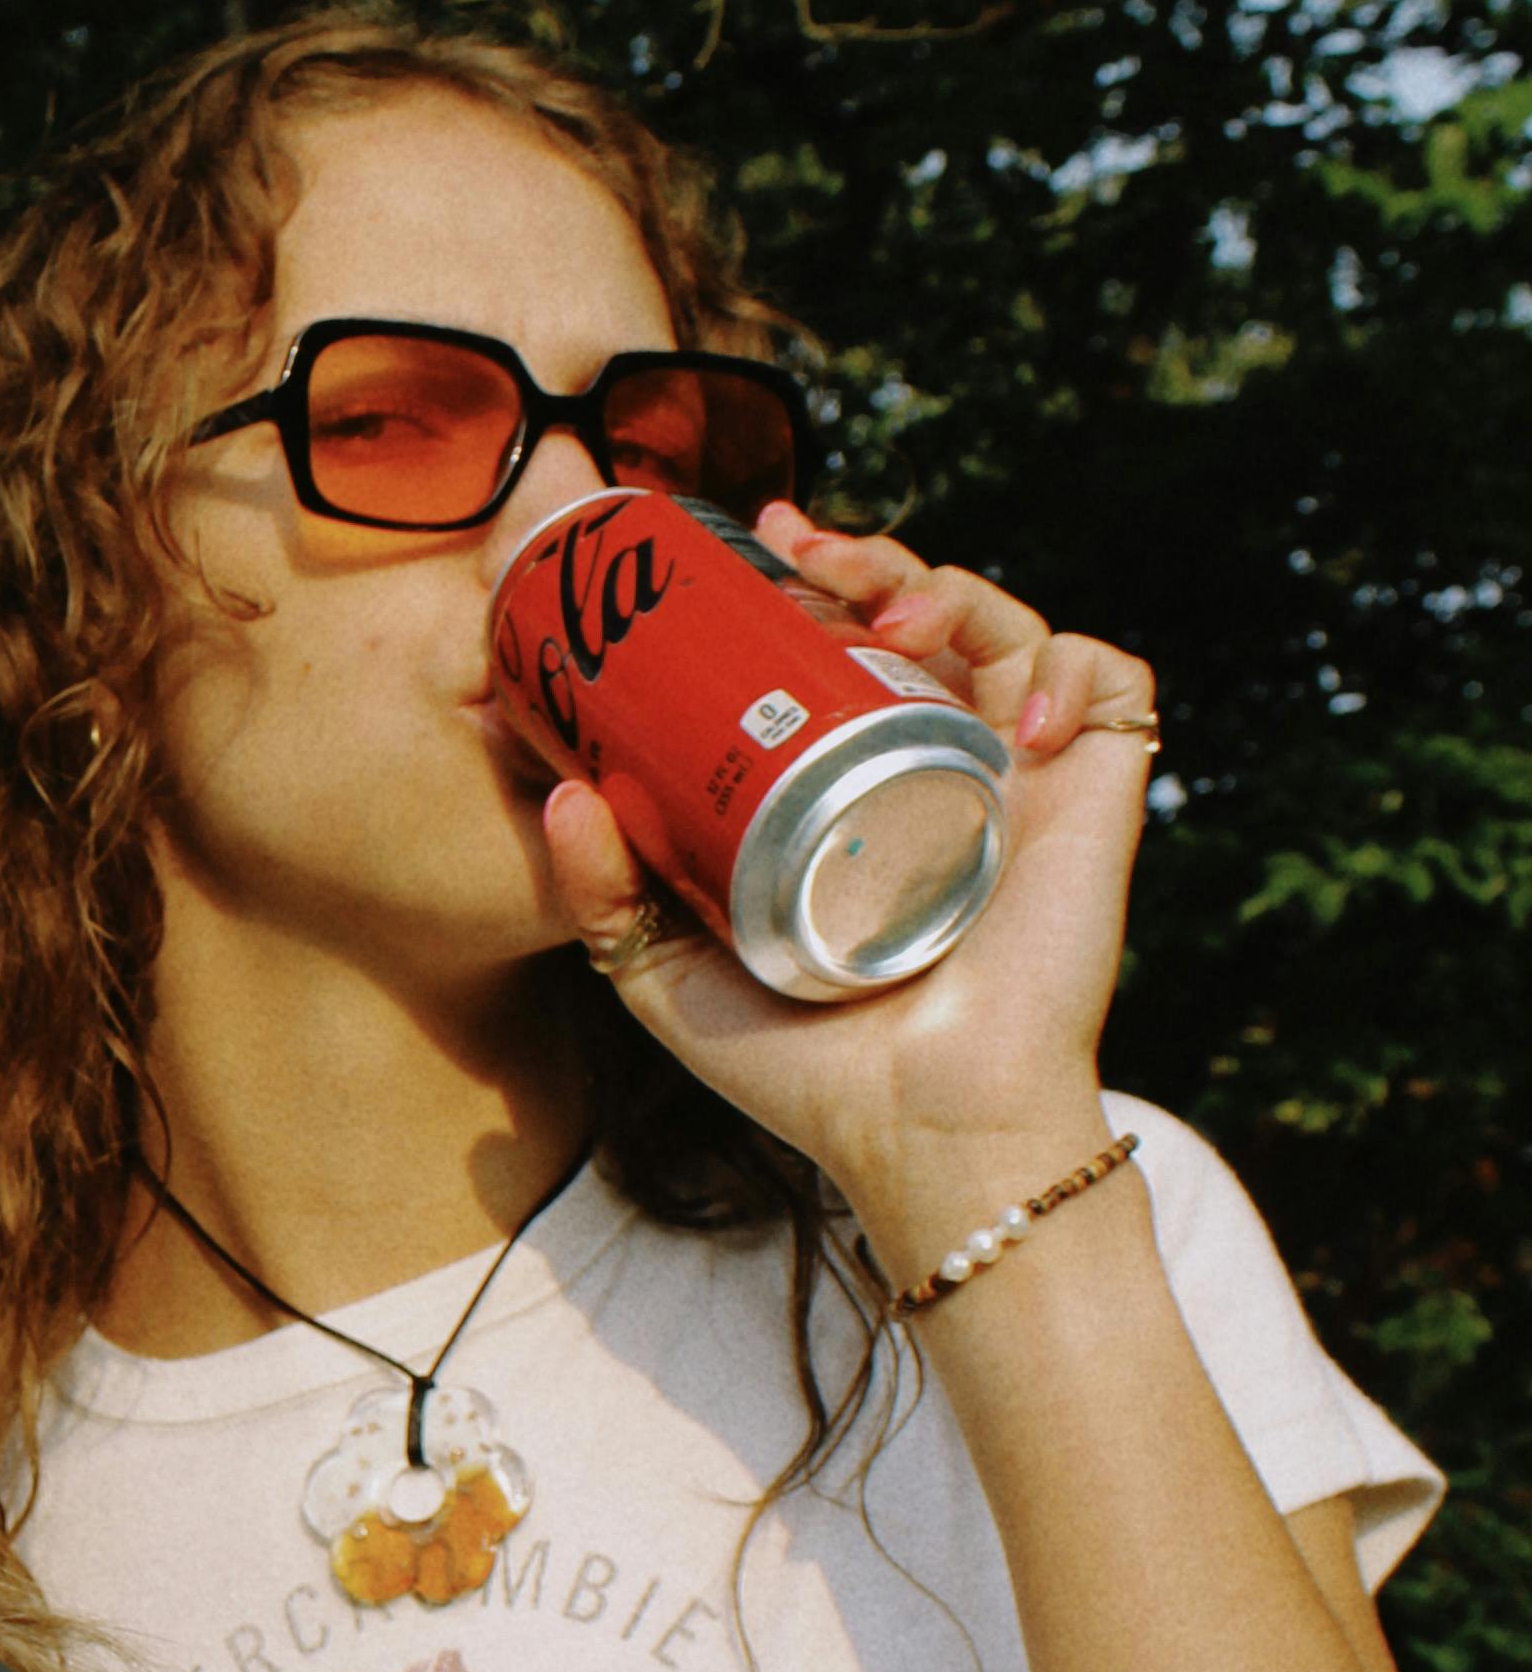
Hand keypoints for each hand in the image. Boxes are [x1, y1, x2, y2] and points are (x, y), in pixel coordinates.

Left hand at [539, 500, 1163, 1285]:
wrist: (921, 1131)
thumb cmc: (805, 1071)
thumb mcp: (668, 973)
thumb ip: (604, 894)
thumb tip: (558, 791)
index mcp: (855, 786)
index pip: (847, 648)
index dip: (816, 576)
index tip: (761, 540)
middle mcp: (939, 768)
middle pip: (927, 615)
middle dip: (878, 557)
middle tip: (815, 552)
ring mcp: (1022, 779)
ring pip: (1012, 626)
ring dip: (959, 587)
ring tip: (896, 615)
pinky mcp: (1095, 799)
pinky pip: (1114, 683)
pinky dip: (1075, 662)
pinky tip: (1016, 704)